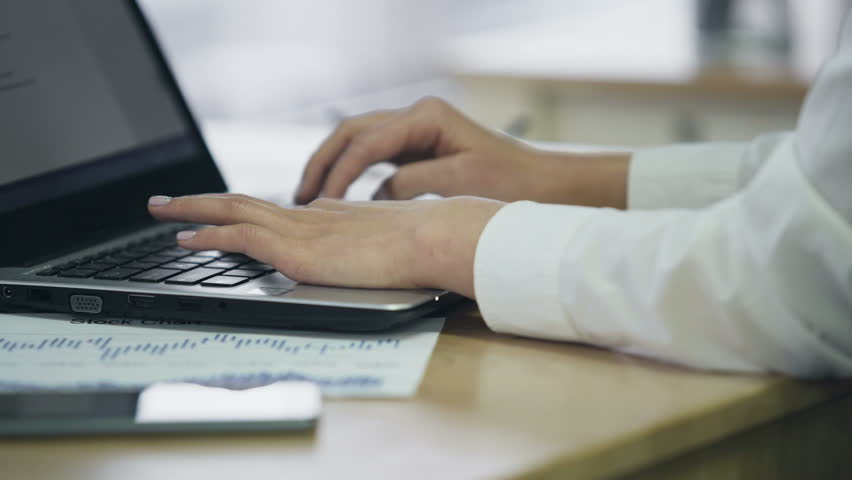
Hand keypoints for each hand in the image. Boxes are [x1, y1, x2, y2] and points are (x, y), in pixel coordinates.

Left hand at [148, 194, 504, 297]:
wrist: (435, 236)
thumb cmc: (426, 243)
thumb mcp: (390, 242)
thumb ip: (367, 245)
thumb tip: (359, 254)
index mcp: (330, 214)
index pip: (274, 209)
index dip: (241, 209)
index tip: (220, 210)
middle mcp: (308, 216)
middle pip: (242, 202)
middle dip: (200, 201)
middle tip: (166, 200)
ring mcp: (301, 230)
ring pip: (231, 211)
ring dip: (192, 210)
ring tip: (160, 209)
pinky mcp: (297, 250)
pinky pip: (240, 237)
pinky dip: (209, 235)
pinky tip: (187, 237)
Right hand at [296, 96, 629, 207]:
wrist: (540, 183)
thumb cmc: (509, 180)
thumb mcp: (459, 182)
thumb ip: (411, 185)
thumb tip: (373, 195)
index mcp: (426, 116)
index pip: (368, 142)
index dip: (341, 172)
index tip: (324, 201)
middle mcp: (417, 116)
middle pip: (352, 132)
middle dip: (324, 162)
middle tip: (301, 196)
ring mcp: (415, 130)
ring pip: (358, 142)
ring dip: (333, 166)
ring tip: (311, 197)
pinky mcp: (417, 148)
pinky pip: (374, 157)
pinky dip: (353, 174)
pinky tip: (341, 197)